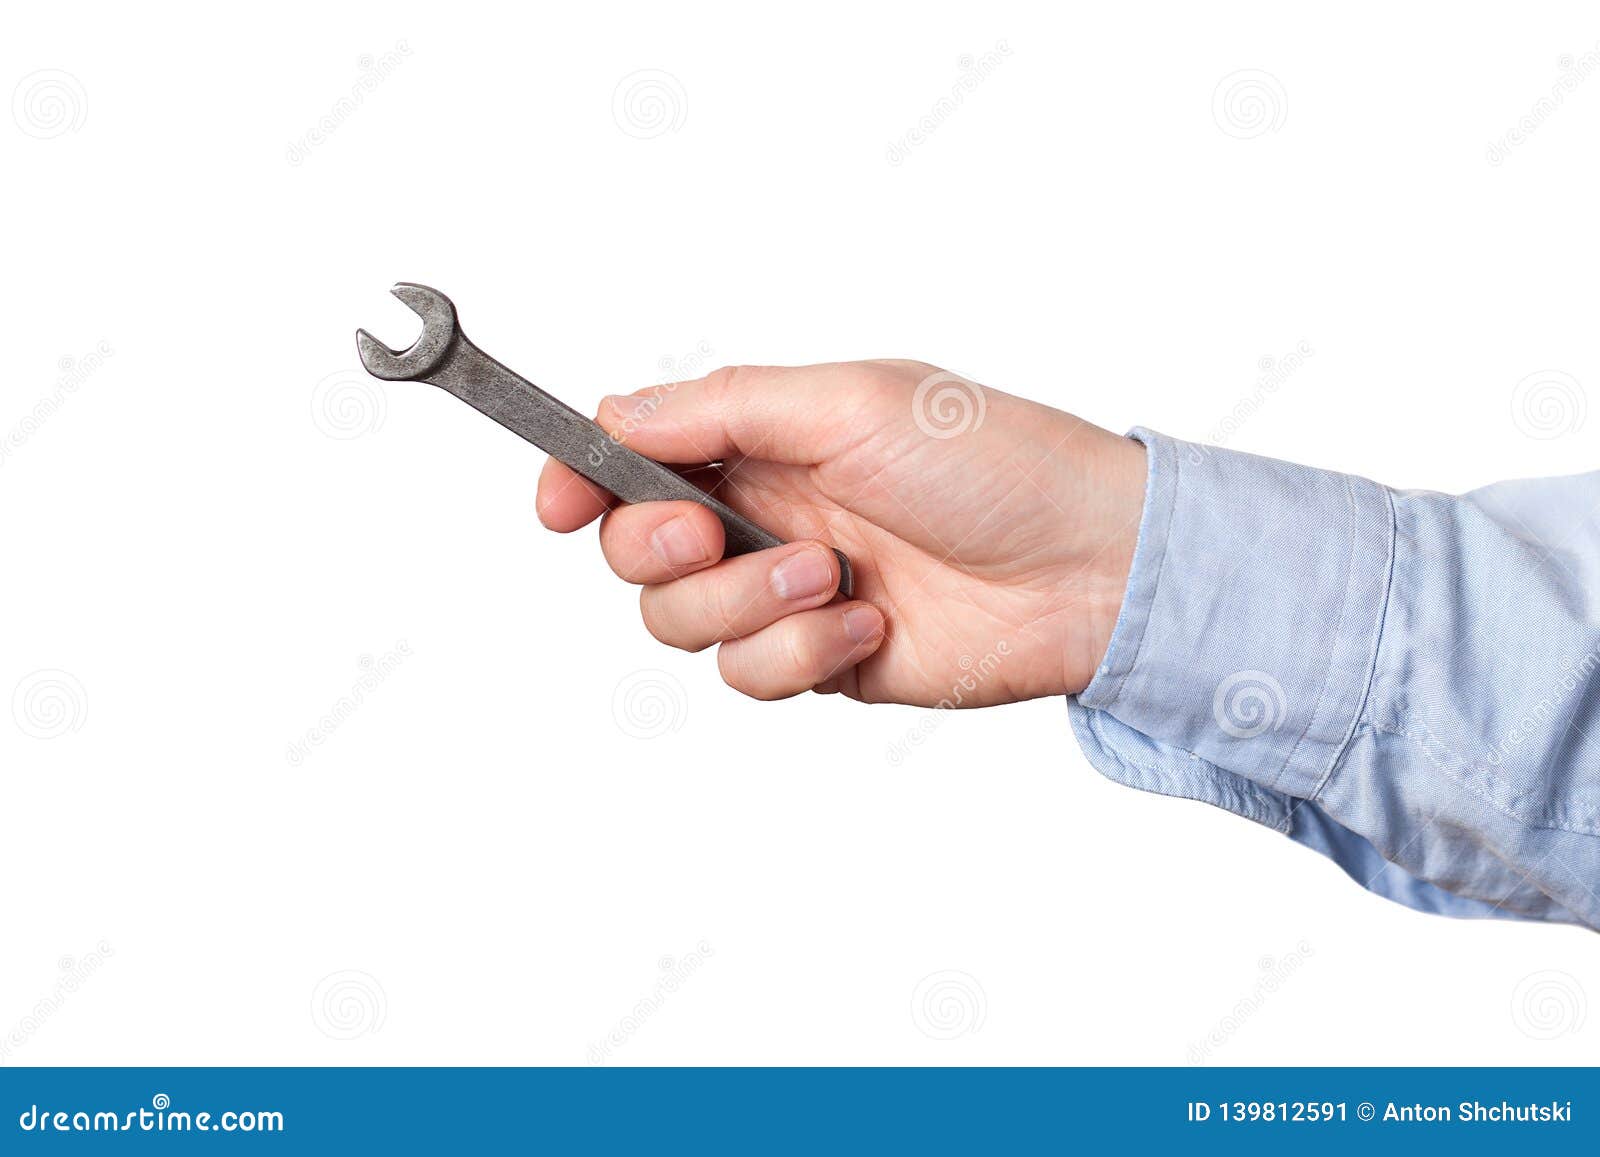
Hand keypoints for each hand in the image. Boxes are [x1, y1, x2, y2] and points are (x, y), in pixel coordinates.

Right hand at [536, 361, 1145, 704]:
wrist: (1088, 566)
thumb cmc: (992, 459)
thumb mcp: (849, 402)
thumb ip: (722, 408)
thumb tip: (616, 413)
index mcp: (763, 437)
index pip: (632, 458)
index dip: (578, 480)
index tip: (558, 503)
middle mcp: (763, 513)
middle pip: (634, 552)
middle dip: (658, 550)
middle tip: (713, 536)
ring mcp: (788, 593)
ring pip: (682, 625)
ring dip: (748, 604)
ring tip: (834, 576)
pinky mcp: (821, 661)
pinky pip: (751, 676)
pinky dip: (802, 654)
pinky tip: (870, 623)